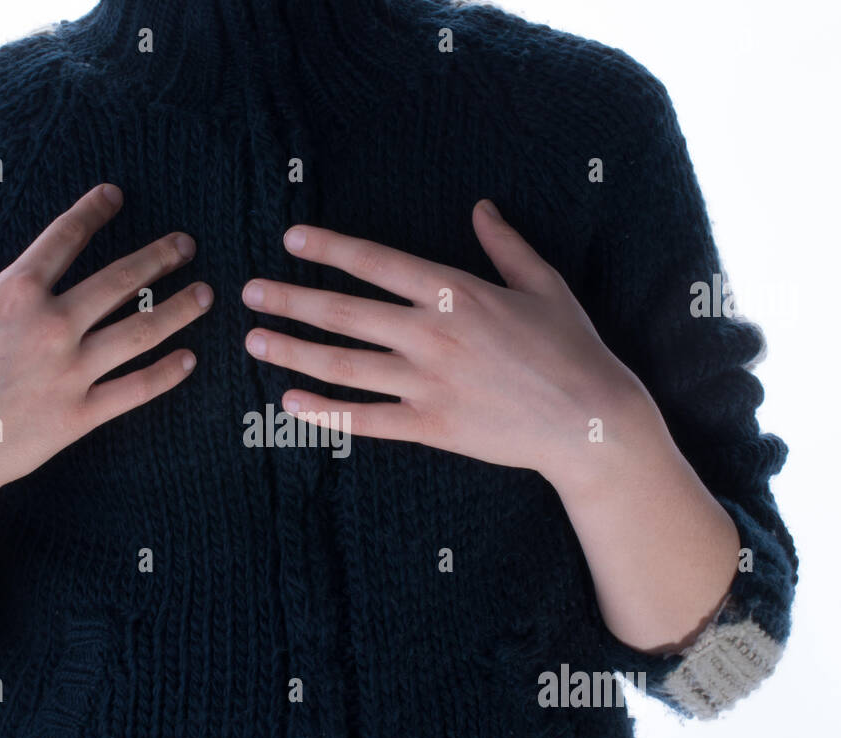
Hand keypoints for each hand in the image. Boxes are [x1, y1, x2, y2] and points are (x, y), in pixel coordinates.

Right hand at [0, 182, 211, 519]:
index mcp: (14, 294)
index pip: (63, 239)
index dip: (92, 212)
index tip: (115, 196)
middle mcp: (52, 325)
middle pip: (120, 281)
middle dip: (159, 257)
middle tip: (187, 244)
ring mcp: (72, 371)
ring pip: (141, 332)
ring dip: (178, 310)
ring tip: (206, 296)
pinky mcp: (81, 414)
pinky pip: (136, 390)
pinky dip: (167, 375)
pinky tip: (190, 360)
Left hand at [240, 199, 650, 485]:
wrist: (592, 421)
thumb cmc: (573, 348)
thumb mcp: (543, 285)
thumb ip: (505, 245)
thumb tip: (481, 207)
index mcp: (456, 292)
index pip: (377, 263)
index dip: (330, 248)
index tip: (290, 238)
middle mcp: (432, 334)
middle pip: (345, 313)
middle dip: (291, 299)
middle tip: (248, 293)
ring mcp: (428, 384)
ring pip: (344, 366)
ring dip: (293, 352)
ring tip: (254, 341)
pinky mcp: (431, 427)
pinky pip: (367, 419)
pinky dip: (325, 413)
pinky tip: (288, 405)